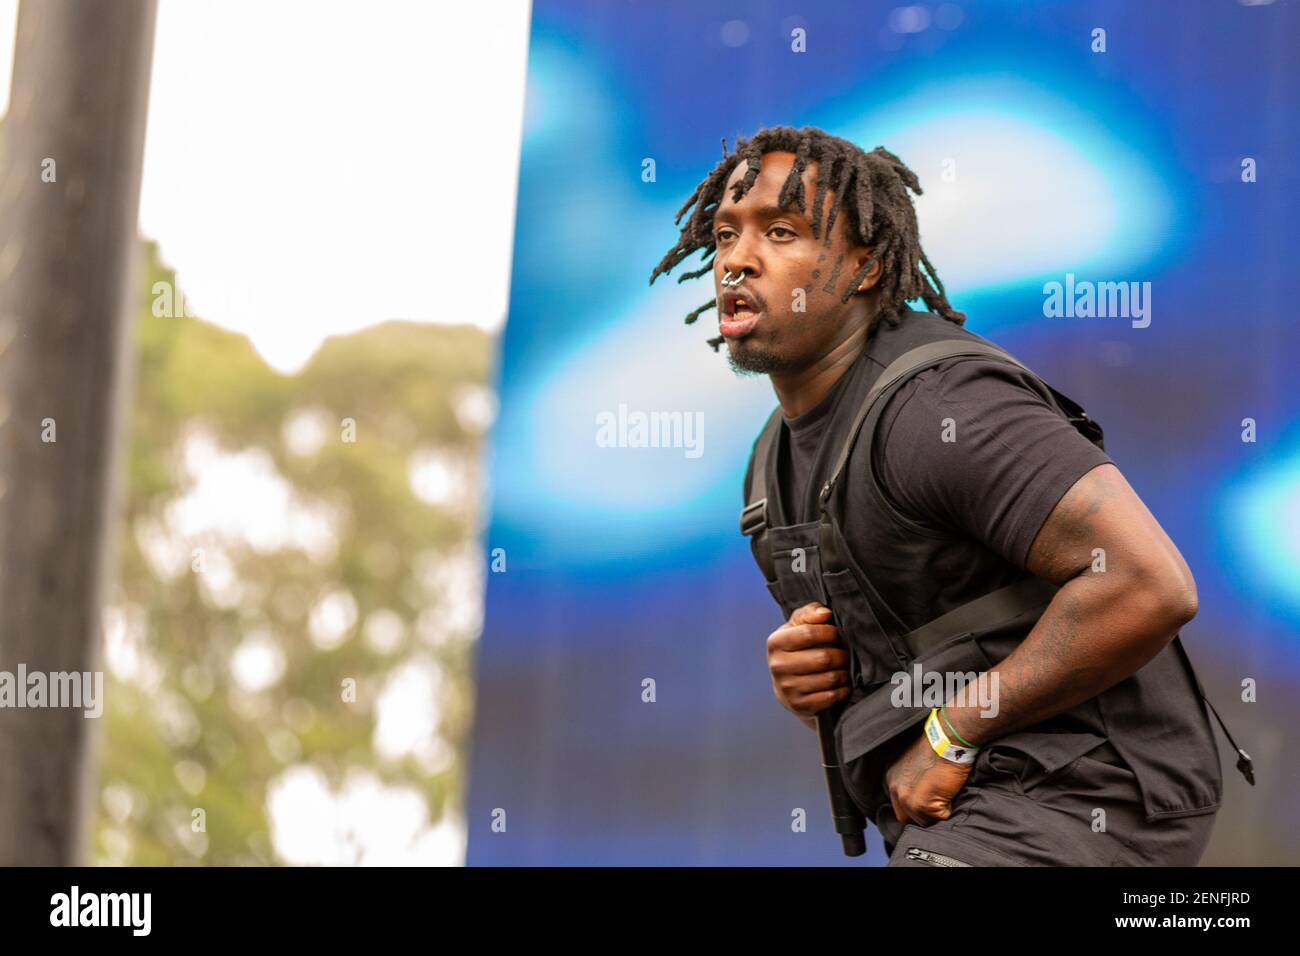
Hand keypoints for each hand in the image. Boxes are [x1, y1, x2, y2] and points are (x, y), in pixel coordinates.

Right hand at [766, 601, 851, 724]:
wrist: (786, 685)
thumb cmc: (797, 648)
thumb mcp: (797, 627)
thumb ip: (809, 613)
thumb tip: (825, 613)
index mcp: (775, 642)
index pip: (809, 633)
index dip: (830, 632)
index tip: (837, 633)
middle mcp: (777, 666)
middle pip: (823, 658)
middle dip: (842, 654)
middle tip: (846, 654)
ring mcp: (787, 688)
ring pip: (830, 678)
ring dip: (845, 672)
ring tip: (846, 668)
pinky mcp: (799, 705)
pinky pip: (831, 696)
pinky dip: (843, 689)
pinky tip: (843, 683)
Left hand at [884, 729, 973, 825]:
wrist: (948, 740)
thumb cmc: (937, 747)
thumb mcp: (914, 762)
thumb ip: (910, 780)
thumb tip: (920, 795)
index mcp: (891, 777)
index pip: (899, 804)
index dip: (915, 806)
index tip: (928, 800)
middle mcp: (894, 788)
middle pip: (906, 817)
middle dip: (923, 814)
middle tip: (937, 801)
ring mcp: (906, 798)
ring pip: (923, 821)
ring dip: (936, 813)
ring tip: (945, 794)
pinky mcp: (922, 804)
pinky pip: (938, 818)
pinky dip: (947, 811)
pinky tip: (949, 793)